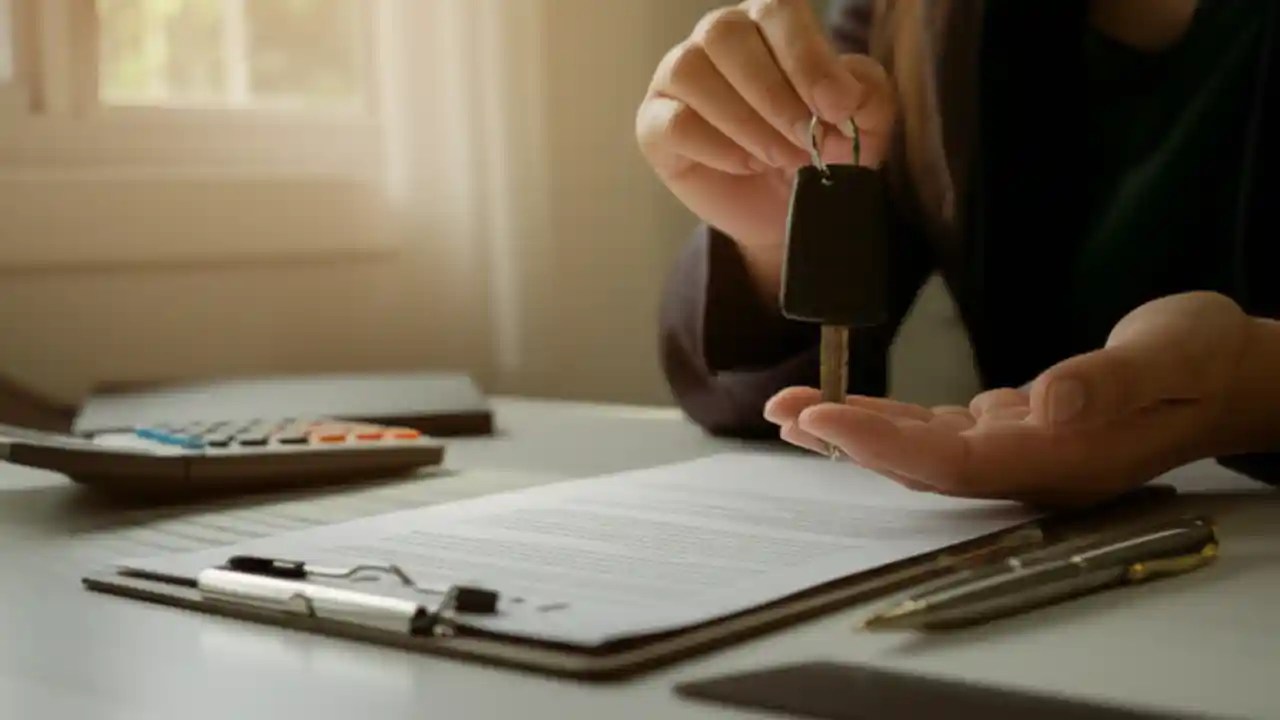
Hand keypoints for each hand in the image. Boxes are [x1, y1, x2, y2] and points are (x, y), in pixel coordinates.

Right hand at [635, 0, 894, 299]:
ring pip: (692, 73)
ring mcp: (676, 78)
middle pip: (725, 33)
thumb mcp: (861, 125)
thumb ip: (866, 96)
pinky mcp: (653, 126)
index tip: (836, 107)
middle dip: (774, 94)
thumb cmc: (818, 153)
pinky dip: (716, 147)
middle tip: (808, 143)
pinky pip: (673, 123)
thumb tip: (844, 93)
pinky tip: (746, 166)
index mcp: (767, 23)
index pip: (777, 10)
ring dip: (745, 121)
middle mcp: (717, 39)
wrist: (783, 210)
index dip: (806, 56)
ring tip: (780, 158)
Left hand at [763, 292, 1253, 505]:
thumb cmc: (1206, 360)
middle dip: (847, 439)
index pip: (952, 463)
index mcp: (1063, 456)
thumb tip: (1048, 402)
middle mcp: (1032, 464)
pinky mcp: (1018, 427)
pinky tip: (852, 409)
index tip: (821, 420)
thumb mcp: (1172, 355)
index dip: (882, 445)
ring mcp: (1023, 450)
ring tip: (794, 411)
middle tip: (780, 411)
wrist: (1231, 374)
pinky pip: (939, 430)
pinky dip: (891, 418)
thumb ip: (1111, 380)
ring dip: (857, 431)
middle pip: (920, 462)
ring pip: (921, 448)